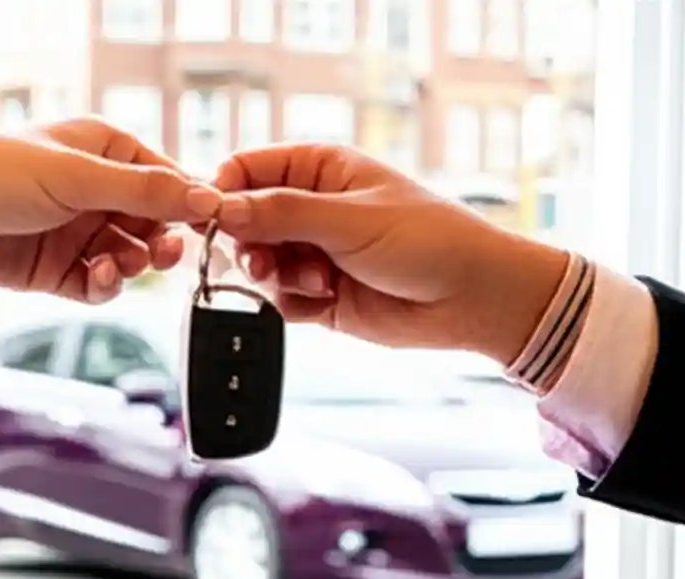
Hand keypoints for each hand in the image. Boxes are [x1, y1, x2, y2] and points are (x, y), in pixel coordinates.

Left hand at [0, 117, 220, 302]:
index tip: (210, 224)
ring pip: (130, 256)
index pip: (165, 176)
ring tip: (120, 264)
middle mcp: (93, 190)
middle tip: (167, 253)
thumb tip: (207, 197)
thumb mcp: (79, 177)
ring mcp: (76, 231)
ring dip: (132, 264)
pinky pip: (100, 284)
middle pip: (153, 222)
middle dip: (162, 240)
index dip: (187, 201)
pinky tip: (97, 279)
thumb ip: (146, 191)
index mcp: (103, 149)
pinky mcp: (57, 270)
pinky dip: (105, 285)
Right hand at [210, 144, 569, 362]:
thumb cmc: (428, 239)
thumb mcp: (348, 218)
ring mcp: (316, 252)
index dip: (223, 193)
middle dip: (249, 244)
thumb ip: (280, 214)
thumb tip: (220, 207)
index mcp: (319, 168)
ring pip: (259, 265)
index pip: (247, 169)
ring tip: (316, 280)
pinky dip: (295, 303)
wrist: (472, 298)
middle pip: (244, 222)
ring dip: (277, 276)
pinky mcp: (322, 295)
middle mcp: (312, 208)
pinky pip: (281, 300)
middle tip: (264, 260)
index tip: (212, 219)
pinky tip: (327, 298)